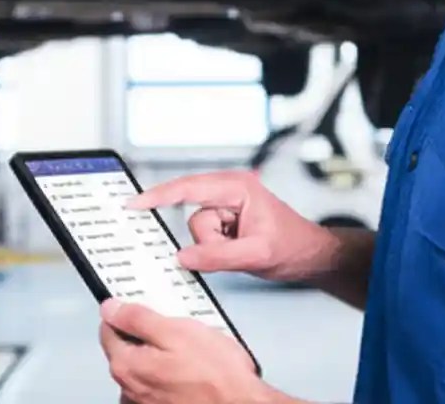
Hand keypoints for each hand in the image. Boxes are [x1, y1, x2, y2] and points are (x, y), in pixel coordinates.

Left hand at [98, 299, 282, 403]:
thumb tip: (111, 308)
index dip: (124, 311)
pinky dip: (169, 374)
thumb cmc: (216, 376)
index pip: (107, 329)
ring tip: (190, 350)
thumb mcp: (176, 331)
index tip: (141, 305)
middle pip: (126, 348)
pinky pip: (158, 383)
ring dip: (159, 355)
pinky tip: (191, 369)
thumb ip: (138, 318)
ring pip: (144, 366)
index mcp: (126, 365)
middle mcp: (130, 388)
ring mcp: (146, 402)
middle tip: (176, 326)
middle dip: (146, 334)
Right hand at [126, 171, 339, 282]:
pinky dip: (214, 250)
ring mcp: (225, 205)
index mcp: (237, 187)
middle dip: (207, 240)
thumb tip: (183, 257)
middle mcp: (229, 191)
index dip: (158, 195)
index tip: (134, 202)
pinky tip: (236, 251)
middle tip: (234, 248)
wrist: (309, 255)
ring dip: (214, 248)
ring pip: (197, 231)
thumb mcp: (257, 254)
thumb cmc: (292, 246)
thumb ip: (218, 256)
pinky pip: (204, 238)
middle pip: (193, 215)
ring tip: (242, 251)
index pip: (189, 188)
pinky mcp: (224, 220)